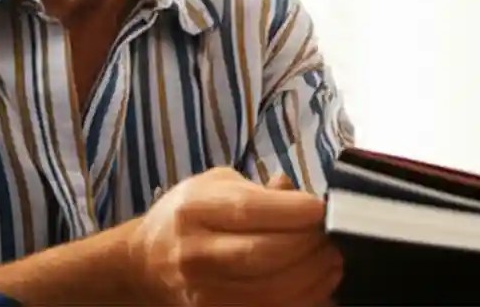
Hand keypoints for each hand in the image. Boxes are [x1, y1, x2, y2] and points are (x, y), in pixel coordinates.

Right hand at [127, 167, 342, 305]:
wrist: (146, 262)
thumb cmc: (191, 214)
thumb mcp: (217, 184)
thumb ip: (261, 189)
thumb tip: (303, 198)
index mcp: (196, 210)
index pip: (249, 210)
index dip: (294, 211)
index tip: (323, 208)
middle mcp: (195, 253)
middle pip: (264, 254)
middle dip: (309, 245)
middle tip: (333, 236)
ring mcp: (203, 292)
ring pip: (270, 291)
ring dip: (313, 277)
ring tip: (333, 260)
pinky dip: (302, 300)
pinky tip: (319, 286)